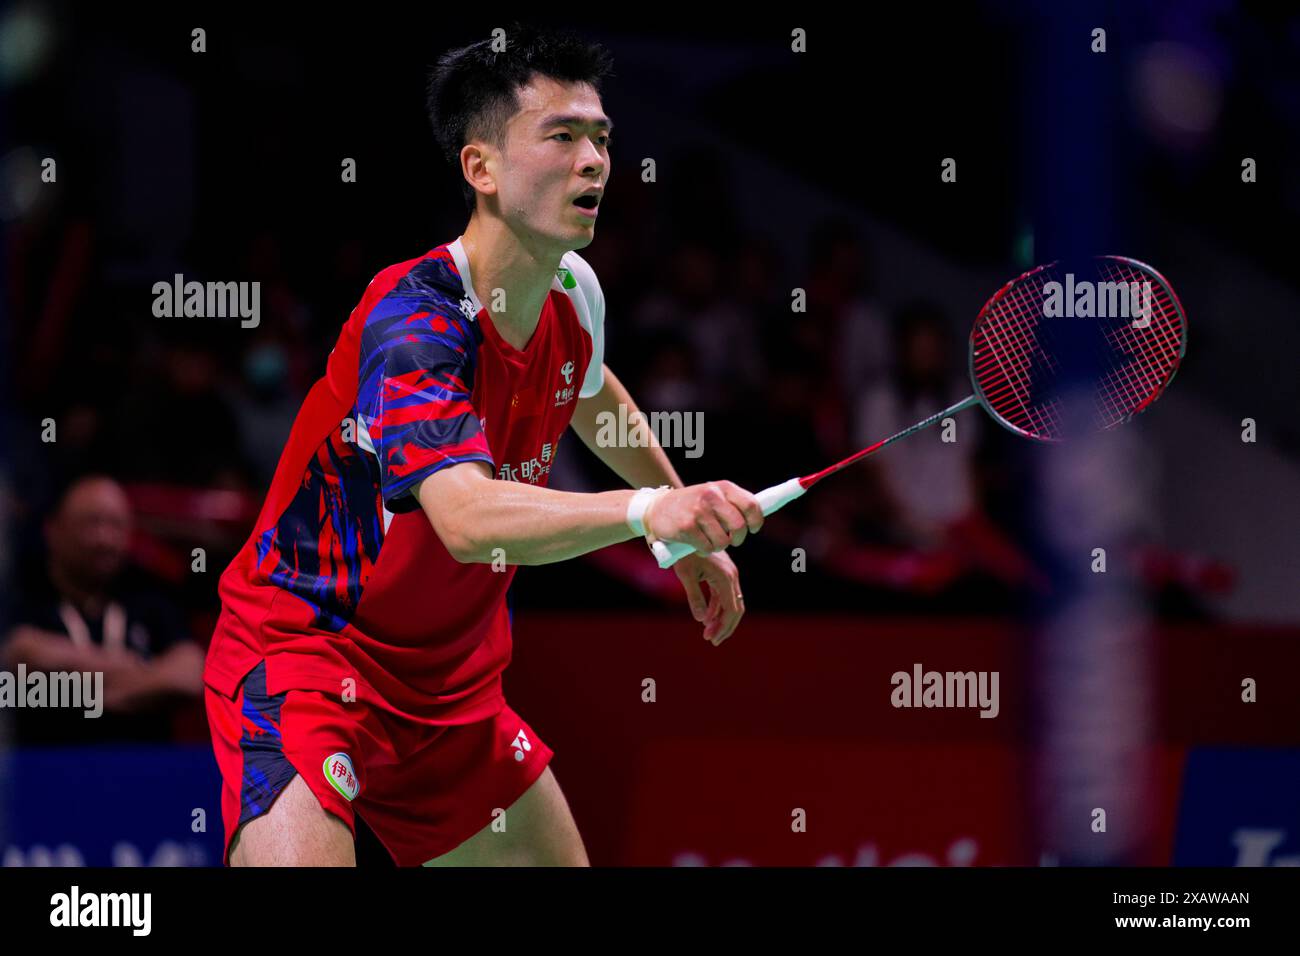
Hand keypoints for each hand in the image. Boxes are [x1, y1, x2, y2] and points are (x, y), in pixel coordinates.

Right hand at [645, 481, 763, 553]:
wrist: (656, 508)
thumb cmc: (691, 505)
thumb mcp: (712, 496)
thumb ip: (732, 504)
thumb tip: (756, 519)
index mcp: (722, 487)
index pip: (751, 505)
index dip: (756, 521)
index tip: (752, 529)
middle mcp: (711, 496)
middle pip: (739, 526)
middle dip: (738, 538)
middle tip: (732, 540)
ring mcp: (698, 511)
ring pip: (723, 541)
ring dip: (718, 546)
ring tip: (708, 540)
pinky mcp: (687, 527)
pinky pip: (707, 547)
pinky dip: (704, 550)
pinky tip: (696, 544)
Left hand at [674, 550, 745, 645]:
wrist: (688, 531)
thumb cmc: (684, 552)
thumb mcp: (686, 574)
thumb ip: (694, 597)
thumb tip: (700, 620)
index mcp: (726, 577)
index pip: (731, 609)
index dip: (723, 627)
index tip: (711, 639)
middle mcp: (731, 576)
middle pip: (736, 608)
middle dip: (725, 627)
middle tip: (712, 641)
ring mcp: (728, 575)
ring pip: (731, 603)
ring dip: (721, 619)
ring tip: (708, 634)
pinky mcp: (722, 574)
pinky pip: (724, 596)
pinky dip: (717, 609)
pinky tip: (707, 620)